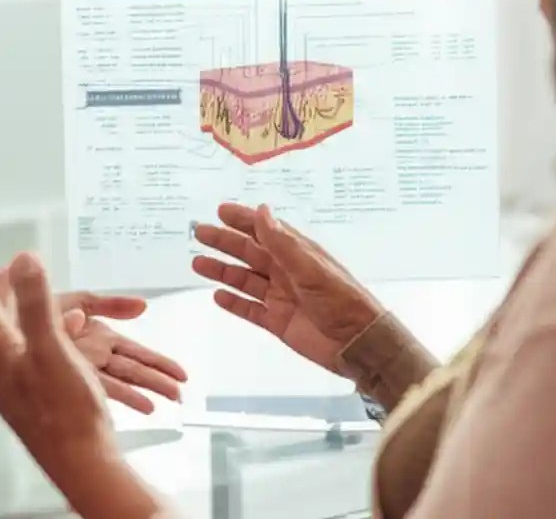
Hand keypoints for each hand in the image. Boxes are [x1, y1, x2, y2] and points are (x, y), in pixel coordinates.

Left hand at [0, 230, 170, 518]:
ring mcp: (10, 379)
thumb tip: (24, 259)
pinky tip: (30, 326)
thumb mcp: (52, 350)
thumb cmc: (65, 411)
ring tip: (1, 278)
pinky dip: (18, 323)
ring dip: (0, 300)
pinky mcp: (25, 391)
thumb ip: (36, 305)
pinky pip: (14, 345)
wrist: (80, 464)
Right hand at [192, 202, 381, 375]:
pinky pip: (250, 309)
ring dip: (222, 271)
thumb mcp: (310, 267)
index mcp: (297, 254)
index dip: (243, 220)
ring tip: (198, 263)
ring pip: (244, 280)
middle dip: (224, 243)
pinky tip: (217, 296)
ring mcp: (280, 297)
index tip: (222, 211)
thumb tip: (262, 211)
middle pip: (249, 253)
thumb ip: (281, 242)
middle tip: (200, 233)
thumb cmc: (341, 300)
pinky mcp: (277, 321)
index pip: (265, 230)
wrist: (357, 343)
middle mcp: (286, 272)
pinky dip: (233, 303)